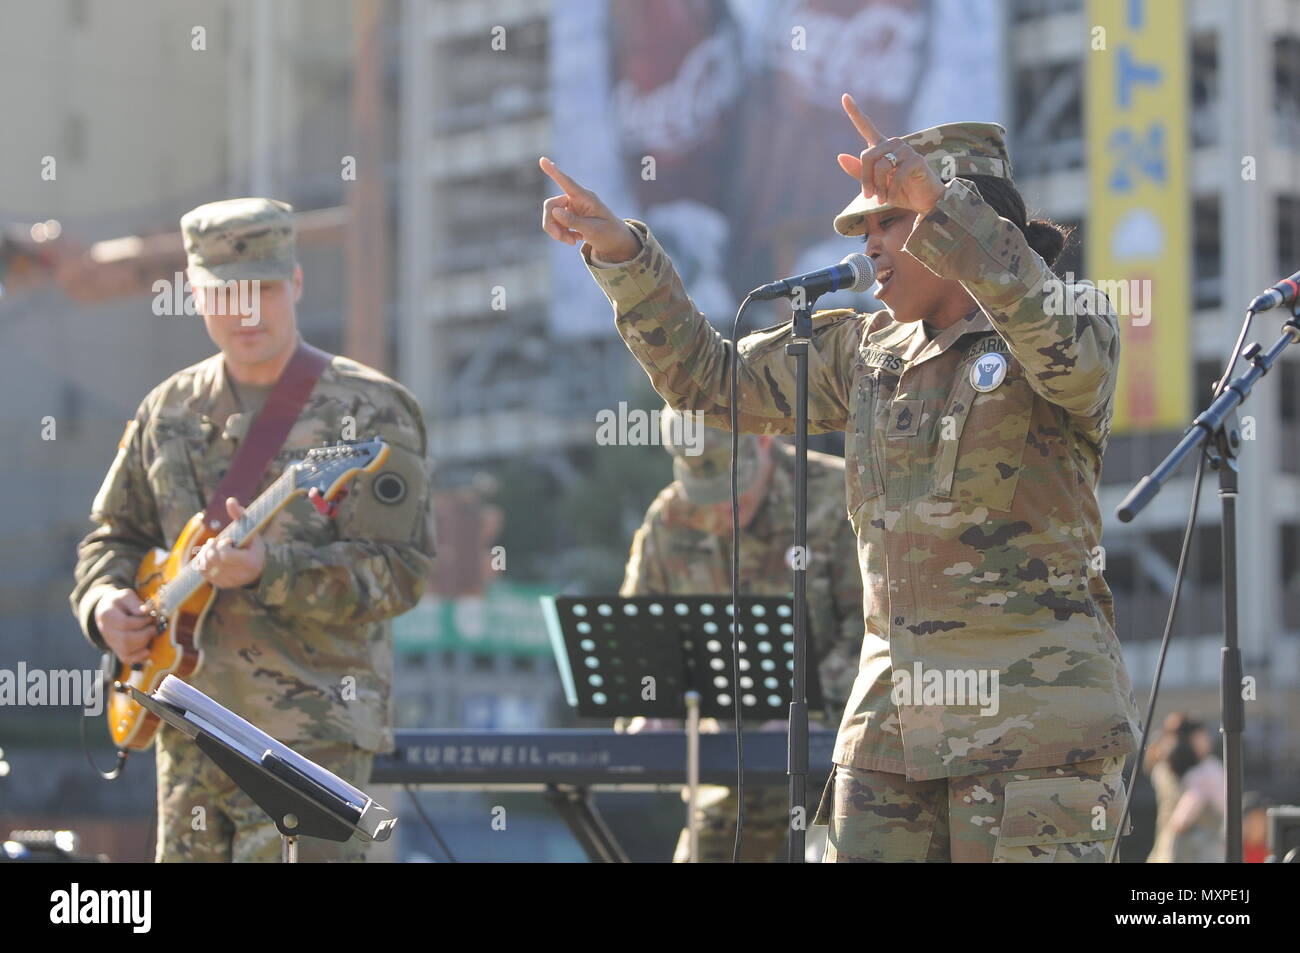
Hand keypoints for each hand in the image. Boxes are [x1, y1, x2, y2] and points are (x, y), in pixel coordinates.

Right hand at [95, 588, 155, 664]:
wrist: (106, 610)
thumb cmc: (120, 602)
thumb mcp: (126, 595)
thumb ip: (135, 603)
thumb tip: (146, 611)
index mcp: (107, 615)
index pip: (125, 623)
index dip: (141, 621)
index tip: (150, 617)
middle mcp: (107, 631)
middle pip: (126, 639)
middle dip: (144, 634)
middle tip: (153, 628)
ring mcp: (111, 642)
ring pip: (126, 650)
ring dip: (143, 644)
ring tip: (150, 634)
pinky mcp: (117, 649)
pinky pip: (126, 658)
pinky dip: (139, 657)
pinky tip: (147, 650)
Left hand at [191, 497, 265, 588]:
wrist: (257, 568)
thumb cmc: (252, 544)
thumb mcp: (250, 529)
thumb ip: (240, 515)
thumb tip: (230, 500)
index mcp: (250, 562)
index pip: (225, 554)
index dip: (222, 544)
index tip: (228, 540)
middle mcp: (240, 575)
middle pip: (213, 559)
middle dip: (211, 547)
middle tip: (216, 541)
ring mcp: (229, 581)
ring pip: (205, 565)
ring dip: (205, 553)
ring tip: (212, 547)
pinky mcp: (220, 584)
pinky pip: (202, 571)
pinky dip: (202, 561)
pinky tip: (209, 555)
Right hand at [538, 156, 640, 261]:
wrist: (615, 242)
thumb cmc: (608, 233)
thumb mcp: (593, 230)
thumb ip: (574, 221)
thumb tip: (554, 211)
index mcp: (585, 197)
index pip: (567, 182)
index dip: (554, 171)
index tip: (543, 159)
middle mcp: (576, 199)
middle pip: (551, 205)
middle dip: (551, 224)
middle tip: (559, 238)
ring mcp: (571, 207)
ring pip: (551, 216)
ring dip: (557, 231)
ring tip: (571, 241)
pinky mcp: (568, 215)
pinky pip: (555, 223)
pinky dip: (561, 233)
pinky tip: (574, 239)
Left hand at [835, 93, 944, 217]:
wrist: (923, 200)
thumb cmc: (899, 191)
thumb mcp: (875, 185)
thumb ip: (859, 172)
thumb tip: (840, 156)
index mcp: (881, 147)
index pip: (866, 126)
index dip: (854, 112)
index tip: (844, 96)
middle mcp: (893, 143)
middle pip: (867, 156)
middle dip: (865, 180)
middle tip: (869, 196)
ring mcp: (906, 149)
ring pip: (881, 166)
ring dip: (878, 187)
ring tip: (881, 199)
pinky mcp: (916, 160)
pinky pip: (896, 175)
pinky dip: (890, 190)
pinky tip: (890, 196)